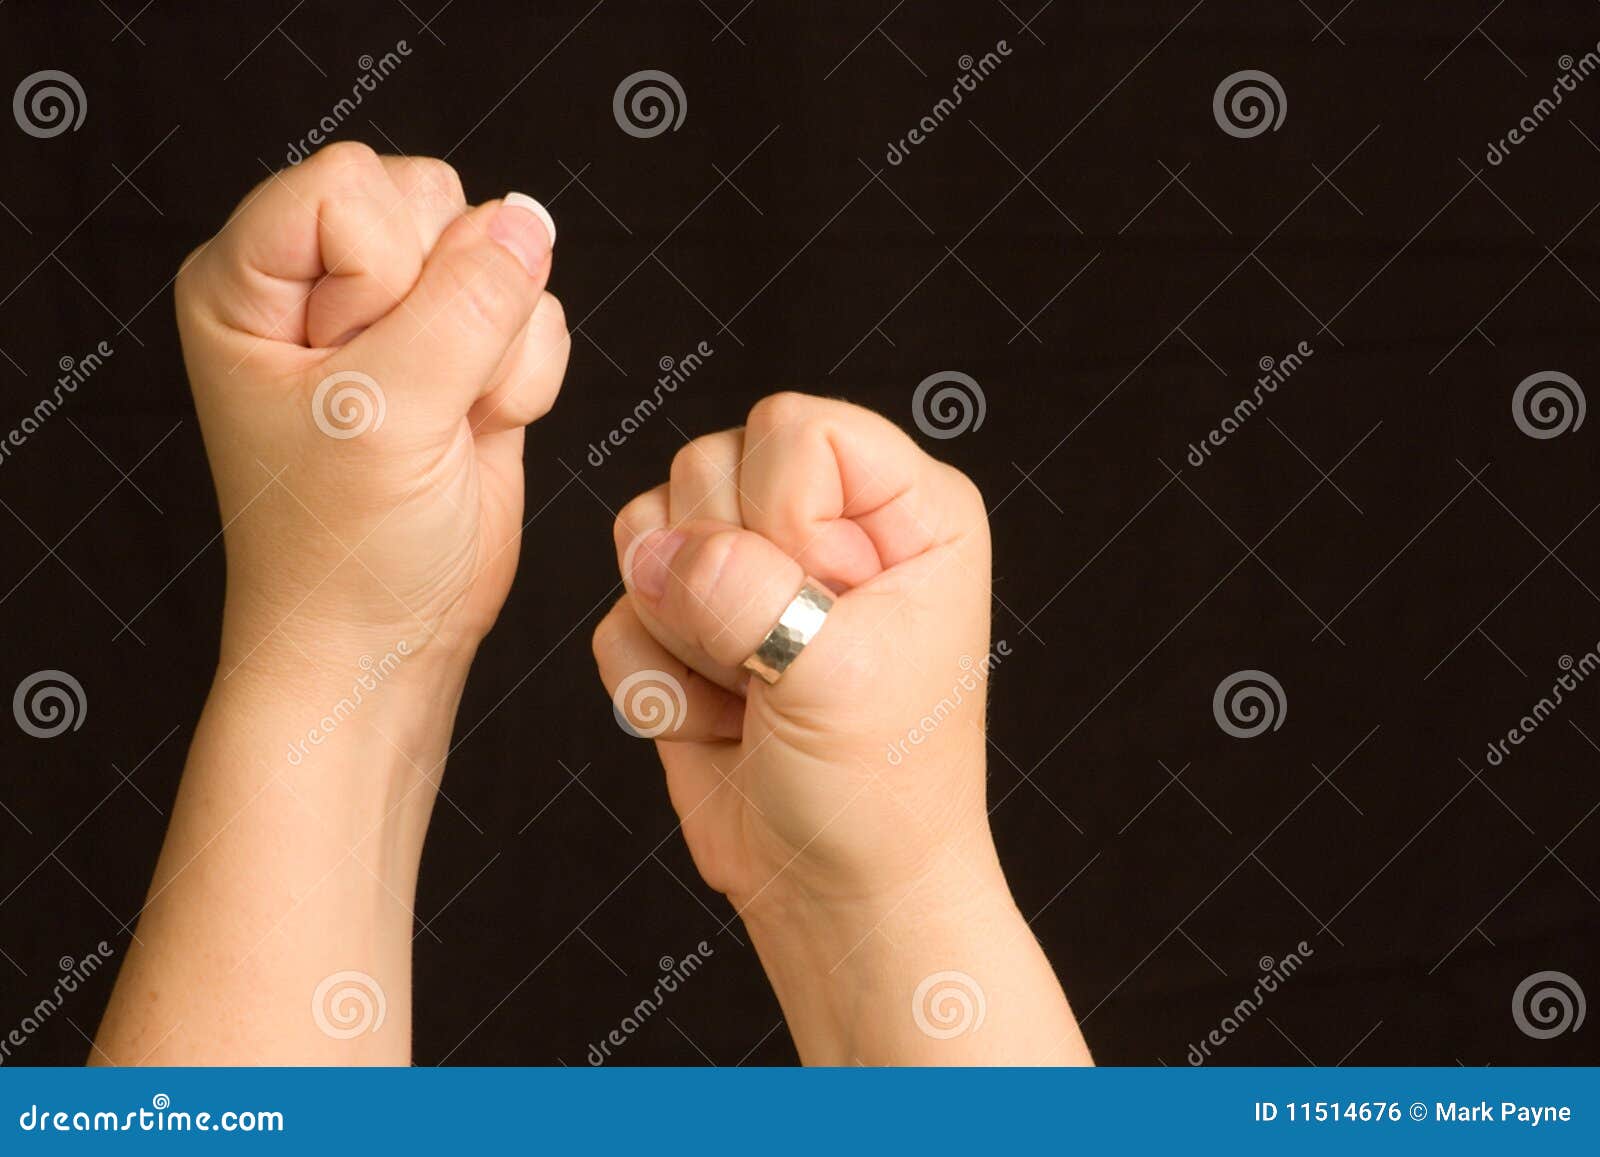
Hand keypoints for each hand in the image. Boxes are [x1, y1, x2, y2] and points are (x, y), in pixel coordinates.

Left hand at [96, 144, 567, 1064]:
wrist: (385, 640)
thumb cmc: (341, 550)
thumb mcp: (385, 415)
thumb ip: (464, 304)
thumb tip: (527, 223)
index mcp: (250, 279)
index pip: (349, 184)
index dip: (383, 271)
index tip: (362, 366)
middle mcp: (319, 285)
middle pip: (432, 200)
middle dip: (449, 304)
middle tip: (408, 396)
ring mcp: (400, 317)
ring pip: (497, 252)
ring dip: (495, 348)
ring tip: (443, 422)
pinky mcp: (463, 354)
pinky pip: (536, 311)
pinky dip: (525, 379)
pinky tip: (477, 432)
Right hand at [592, 393, 1090, 1063]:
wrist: (836, 894)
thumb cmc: (880, 794)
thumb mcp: (836, 680)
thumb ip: (745, 594)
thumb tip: (656, 550)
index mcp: (905, 509)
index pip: (795, 427)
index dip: (782, 517)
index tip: (823, 609)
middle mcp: (828, 522)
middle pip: (707, 461)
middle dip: (723, 580)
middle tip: (782, 661)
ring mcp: (752, 567)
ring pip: (649, 525)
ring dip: (684, 632)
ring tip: (753, 691)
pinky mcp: (690, 621)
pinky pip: (618, 606)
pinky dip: (655, 679)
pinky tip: (721, 721)